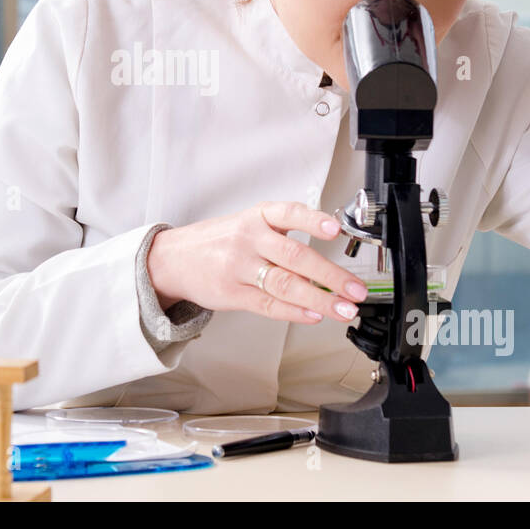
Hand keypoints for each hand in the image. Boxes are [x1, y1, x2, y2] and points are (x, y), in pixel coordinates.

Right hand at [146, 201, 369, 324]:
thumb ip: (282, 239)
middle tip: (356, 289)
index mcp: (257, 216)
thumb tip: (324, 266)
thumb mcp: (248, 224)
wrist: (173, 258)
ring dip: (320, 299)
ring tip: (344, 309)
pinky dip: (294, 312)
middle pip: (294, 256)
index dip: (313, 220)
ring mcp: (239, 267)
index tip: (335, 229)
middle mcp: (249, 239)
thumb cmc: (218, 241)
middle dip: (331, 275)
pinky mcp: (232, 294)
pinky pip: (268, 305)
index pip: (289, 213)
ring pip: (285, 284)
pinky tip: (314, 315)